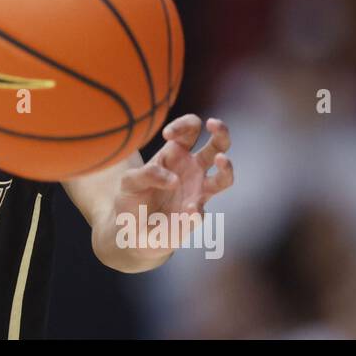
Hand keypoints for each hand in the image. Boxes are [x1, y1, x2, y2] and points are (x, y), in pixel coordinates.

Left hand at [113, 115, 233, 242]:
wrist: (131, 231)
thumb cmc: (132, 198)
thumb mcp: (129, 182)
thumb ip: (147, 174)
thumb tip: (175, 180)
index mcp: (175, 153)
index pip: (190, 130)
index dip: (183, 126)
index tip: (167, 135)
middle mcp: (192, 170)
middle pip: (217, 145)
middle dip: (221, 132)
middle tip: (214, 123)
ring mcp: (197, 192)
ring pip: (224, 178)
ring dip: (226, 168)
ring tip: (221, 159)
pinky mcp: (194, 216)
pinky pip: (202, 212)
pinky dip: (196, 210)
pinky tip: (188, 209)